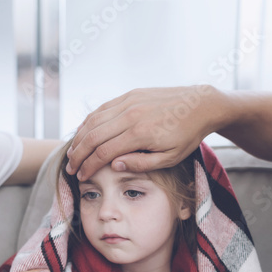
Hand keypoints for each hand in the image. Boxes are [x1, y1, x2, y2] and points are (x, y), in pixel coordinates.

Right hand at [66, 86, 224, 180]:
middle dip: (78, 154)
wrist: (200, 104)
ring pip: (93, 120)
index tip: (81, 176)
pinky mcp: (130, 95)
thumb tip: (113, 166)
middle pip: (93, 136)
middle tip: (71, 168)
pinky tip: (83, 132)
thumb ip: (140, 164)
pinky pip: (103, 108)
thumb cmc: (187, 135)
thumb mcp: (169, 158)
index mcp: (140, 133)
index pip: (104, 152)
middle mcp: (130, 114)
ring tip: (73, 153)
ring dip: (79, 138)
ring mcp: (129, 102)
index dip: (89, 166)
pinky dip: (89, 121)